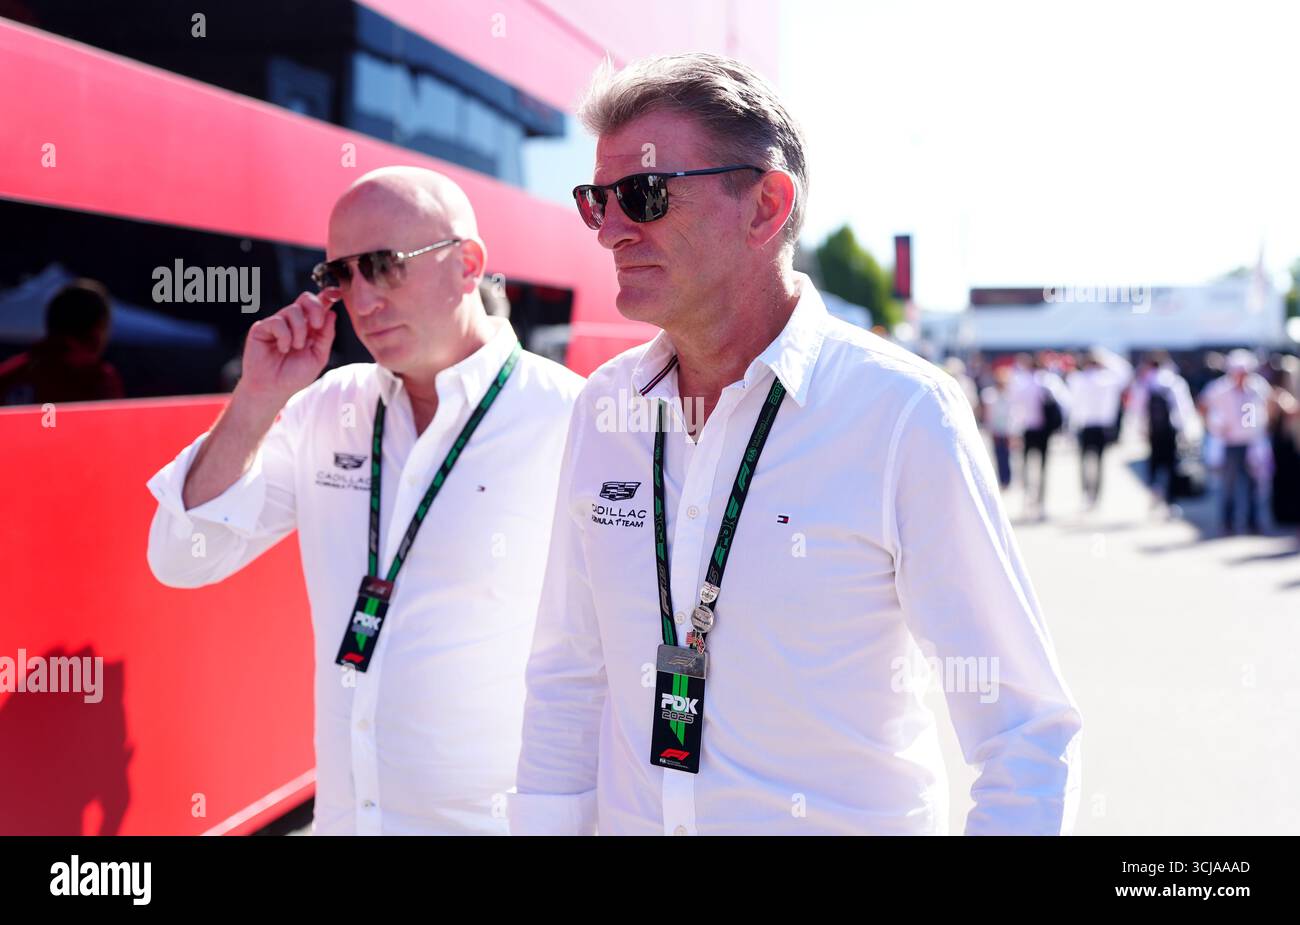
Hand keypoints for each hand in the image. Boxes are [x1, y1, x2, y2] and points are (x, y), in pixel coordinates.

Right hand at [240, 289, 340, 404]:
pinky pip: (277, 321)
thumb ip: (326, 336)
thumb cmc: (295, 375)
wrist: (273, 389)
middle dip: (315, 308)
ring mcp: (277, 323)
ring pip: (293, 310)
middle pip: (306, 299)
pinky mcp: (262, 328)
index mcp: (308, 327)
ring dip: (299, 331)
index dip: (327, 296)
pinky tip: (283, 348)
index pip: (319, 306)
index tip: (337, 293)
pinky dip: (285, 336)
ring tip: (296, 347)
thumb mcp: (318, 356)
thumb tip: (332, 313)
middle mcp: (293, 322)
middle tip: (316, 325)